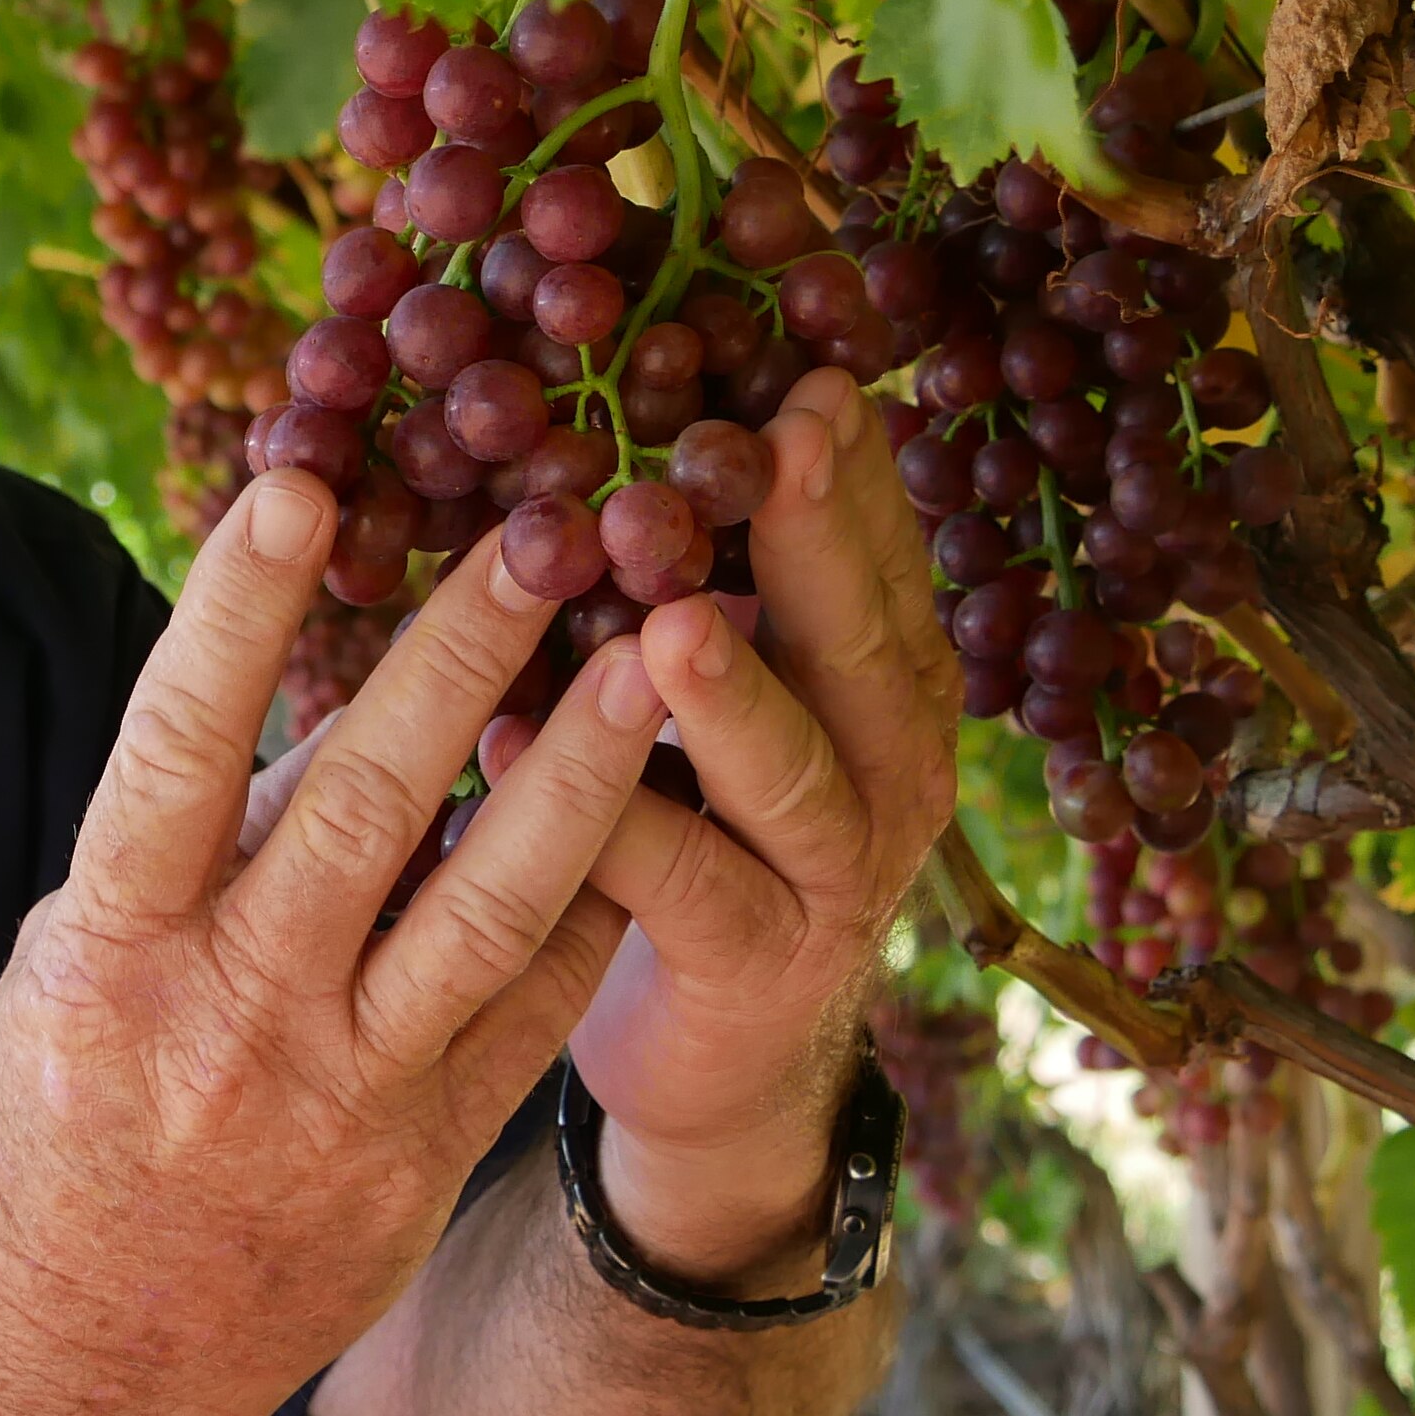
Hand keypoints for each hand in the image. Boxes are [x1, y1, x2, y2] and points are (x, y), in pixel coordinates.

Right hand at [0, 469, 668, 1415]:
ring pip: (484, 911)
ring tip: (654, 655)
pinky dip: (593, 907)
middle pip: (366, 809)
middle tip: (550, 528)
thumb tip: (303, 700)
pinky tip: (661, 808)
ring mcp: (340, 1093)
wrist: (88, 1358)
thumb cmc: (63, 1121)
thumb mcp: (69, 969)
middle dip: (460, 659)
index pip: (171, 750)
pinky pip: (531, 1016)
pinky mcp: (423, 1158)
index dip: (237, 616)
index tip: (298, 485)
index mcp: (112, 948)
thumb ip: (182, 849)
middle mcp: (231, 1013)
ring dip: (579, 778)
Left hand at [563, 368, 959, 1286]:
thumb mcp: (718, 683)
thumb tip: (619, 391)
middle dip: (820, 537)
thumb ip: (695, 565)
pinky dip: (615, 824)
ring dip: (734, 696)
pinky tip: (524, 749)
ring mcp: (836, 875)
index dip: (848, 459)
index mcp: (886, 674)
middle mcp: (890, 765)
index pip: (880, 546)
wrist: (715, 1055)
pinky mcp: (757, 965)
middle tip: (780, 436)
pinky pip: (687, 886)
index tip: (804, 361)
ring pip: (796, 774)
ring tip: (669, 623)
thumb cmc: (693, 820)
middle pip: (865, 640)